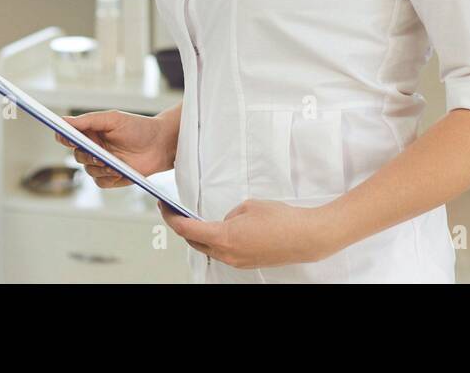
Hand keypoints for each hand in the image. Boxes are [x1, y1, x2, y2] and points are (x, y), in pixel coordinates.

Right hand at [55, 111, 174, 187]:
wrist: (161, 144)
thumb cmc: (139, 128)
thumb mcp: (113, 119)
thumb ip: (88, 121)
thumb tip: (64, 121)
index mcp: (91, 132)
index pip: (69, 136)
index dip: (64, 138)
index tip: (67, 138)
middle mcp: (94, 148)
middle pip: (77, 155)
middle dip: (86, 155)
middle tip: (97, 154)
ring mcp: (103, 164)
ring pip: (89, 170)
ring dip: (99, 167)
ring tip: (114, 163)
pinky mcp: (112, 177)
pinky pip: (100, 182)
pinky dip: (108, 178)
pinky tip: (119, 171)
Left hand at [156, 198, 340, 269]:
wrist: (305, 238)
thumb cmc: (281, 220)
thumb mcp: (249, 206)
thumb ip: (230, 214)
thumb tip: (225, 221)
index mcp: (224, 237)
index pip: (187, 229)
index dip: (171, 217)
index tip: (164, 207)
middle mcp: (227, 254)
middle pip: (194, 241)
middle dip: (182, 227)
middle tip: (175, 211)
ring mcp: (237, 261)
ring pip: (209, 248)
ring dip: (200, 235)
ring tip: (196, 219)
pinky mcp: (246, 263)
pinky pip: (223, 252)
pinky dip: (216, 241)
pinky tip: (220, 230)